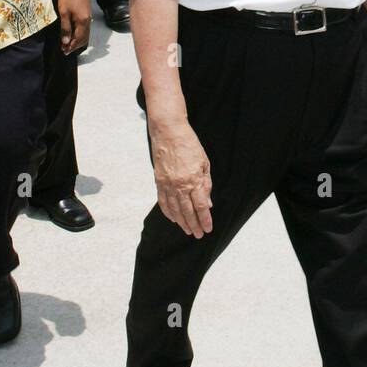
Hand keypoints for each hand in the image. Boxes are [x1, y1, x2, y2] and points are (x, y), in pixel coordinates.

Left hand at [58, 0, 91, 54]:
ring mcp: (88, 18)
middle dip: (75, 46)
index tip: (64, 51)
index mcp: (82, 22)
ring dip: (77, 41)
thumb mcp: (64, 13)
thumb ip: (65, 28)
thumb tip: (65, 41)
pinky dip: (79, 35)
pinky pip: (85, 30)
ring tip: (68, 45)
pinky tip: (73, 36)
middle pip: (83, 39)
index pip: (78, 39)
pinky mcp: (86, 15)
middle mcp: (87, 21)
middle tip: (65, 50)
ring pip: (85, 35)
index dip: (71, 46)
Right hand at [148, 116, 212, 237]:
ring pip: (174, 209)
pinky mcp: (158, 181)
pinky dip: (168, 212)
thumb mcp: (204, 162)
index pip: (200, 206)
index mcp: (193, 180)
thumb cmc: (189, 144)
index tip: (208, 229)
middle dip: (194, 225)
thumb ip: (206, 184)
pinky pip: (163, 201)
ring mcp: (167, 184)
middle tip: (198, 235)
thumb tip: (208, 203)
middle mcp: (179, 185)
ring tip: (188, 230)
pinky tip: (173, 218)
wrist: (169, 132)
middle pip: (187, 211)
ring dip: (181, 222)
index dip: (205, 220)